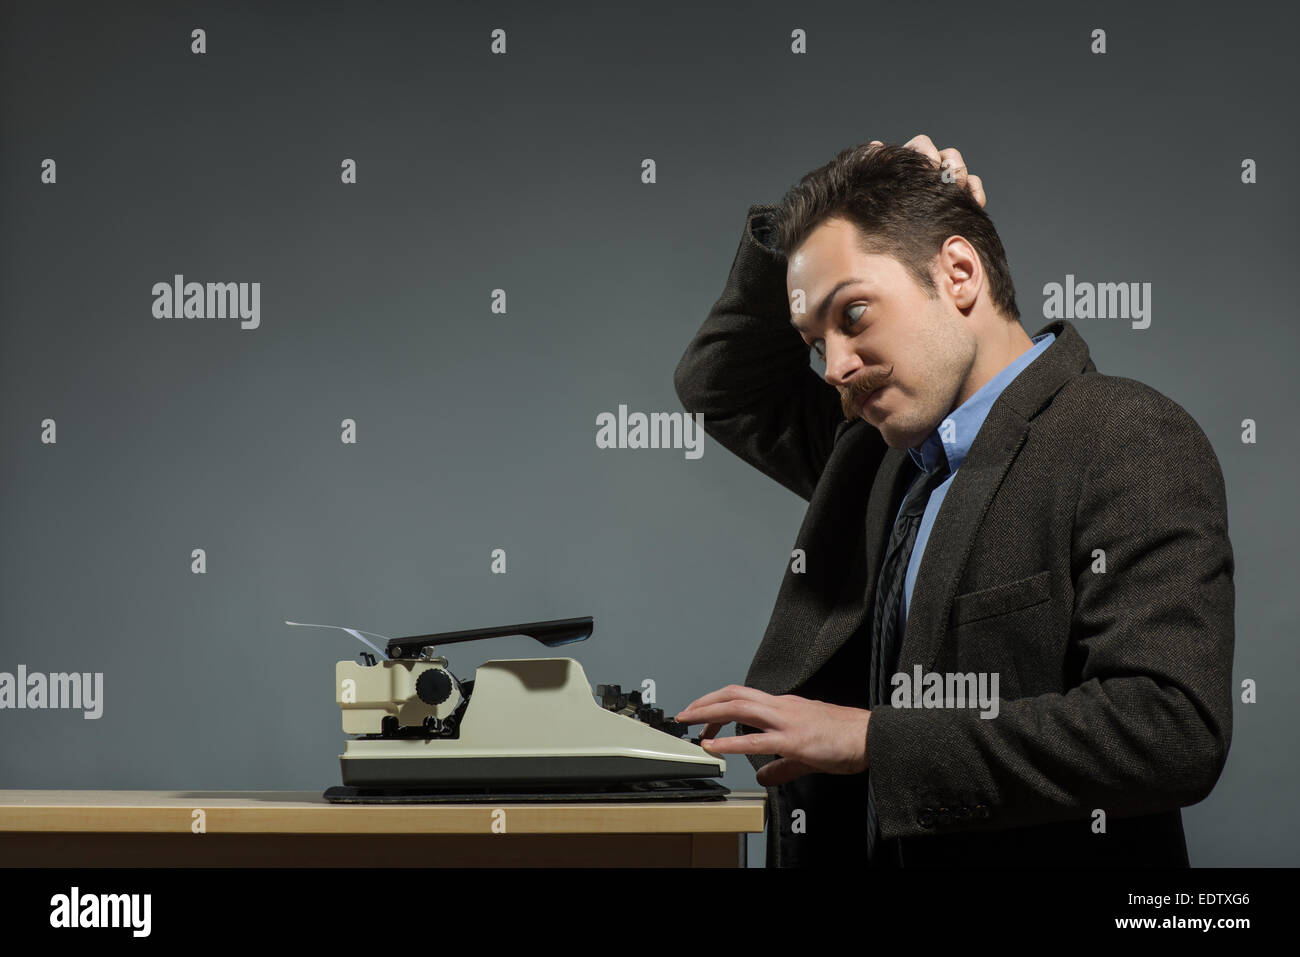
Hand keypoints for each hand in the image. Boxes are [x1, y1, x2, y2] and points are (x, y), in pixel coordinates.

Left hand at [675, 684, 871, 785]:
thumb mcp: (805, 752)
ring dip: (709, 714)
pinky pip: (755, 739)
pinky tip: (714, 747)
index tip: (702, 715)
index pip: (743, 696)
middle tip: (684, 714)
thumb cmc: (845, 737)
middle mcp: (782, 707)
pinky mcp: (794, 740)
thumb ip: (780, 765)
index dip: (717, 702)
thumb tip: (762, 776)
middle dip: (704, 703)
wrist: (872, 737)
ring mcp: (787, 721)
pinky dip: (729, 742)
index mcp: (785, 706)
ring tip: (690, 723)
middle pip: (734, 694)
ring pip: (739, 707)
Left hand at [870, 133, 985, 207]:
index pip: (922, 145)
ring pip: (960, 170)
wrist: (893, 248)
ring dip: (962, 176)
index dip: (928, 151)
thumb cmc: (878, 215)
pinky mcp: (960, 199)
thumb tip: (876, 145)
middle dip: (950, 164)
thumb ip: (874, 166)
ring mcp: (945, 185)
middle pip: (948, 155)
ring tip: (958, 192)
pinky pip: (973, 188)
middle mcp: (929, 171)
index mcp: (908, 164)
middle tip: (947, 180)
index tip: (931, 164)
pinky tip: (976, 203)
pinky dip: (976, 193)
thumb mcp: (874, 189)